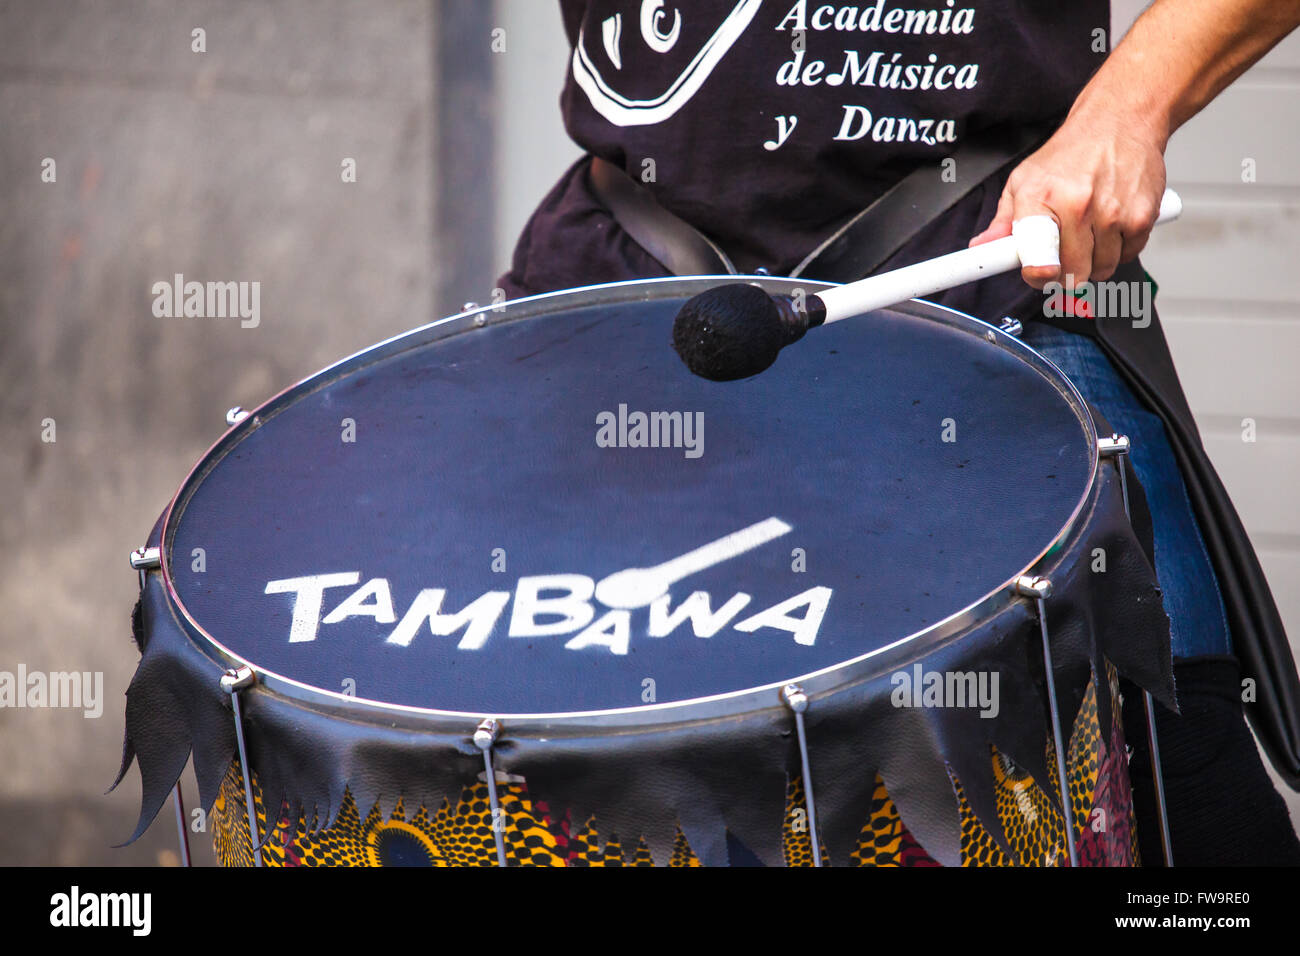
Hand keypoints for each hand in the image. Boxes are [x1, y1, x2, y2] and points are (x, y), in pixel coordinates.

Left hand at [969, 105, 1167, 289]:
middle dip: (1066, 272)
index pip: (1037, 252)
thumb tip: (983, 247)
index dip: (1037, 273)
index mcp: (1041, 197)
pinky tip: (1112, 225)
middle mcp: (1077, 205)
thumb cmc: (1072, 153)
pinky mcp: (1143, 215)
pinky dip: (1121, 249)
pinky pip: (1129, 256)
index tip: (1039, 275)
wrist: (1119, 120)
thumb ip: (1004, 220)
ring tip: (1089, 232)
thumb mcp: (1025, 179)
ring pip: (1101, 269)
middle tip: (1063, 254)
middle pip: (1072, 273)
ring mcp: (1113, 212)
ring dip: (1095, 261)